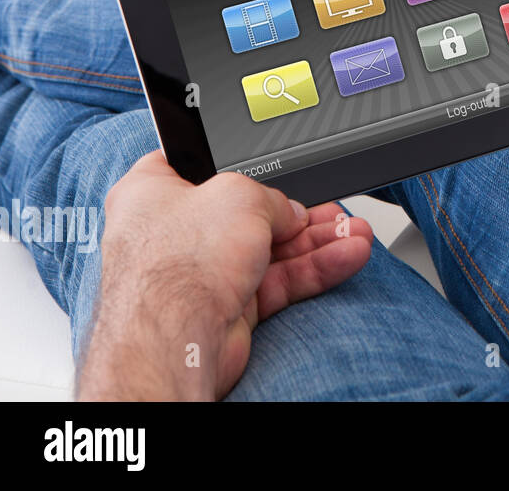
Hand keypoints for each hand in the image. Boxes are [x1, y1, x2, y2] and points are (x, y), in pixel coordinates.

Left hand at [77, 153, 372, 399]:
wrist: (173, 340)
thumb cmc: (174, 266)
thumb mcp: (239, 195)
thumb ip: (271, 197)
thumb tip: (288, 211)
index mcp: (154, 194)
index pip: (199, 169)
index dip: (238, 167)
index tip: (274, 168)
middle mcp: (175, 235)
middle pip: (248, 214)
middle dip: (299, 214)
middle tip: (333, 211)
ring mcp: (201, 274)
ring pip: (270, 252)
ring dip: (317, 244)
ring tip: (355, 235)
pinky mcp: (227, 308)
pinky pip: (279, 283)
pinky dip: (314, 271)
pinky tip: (345, 258)